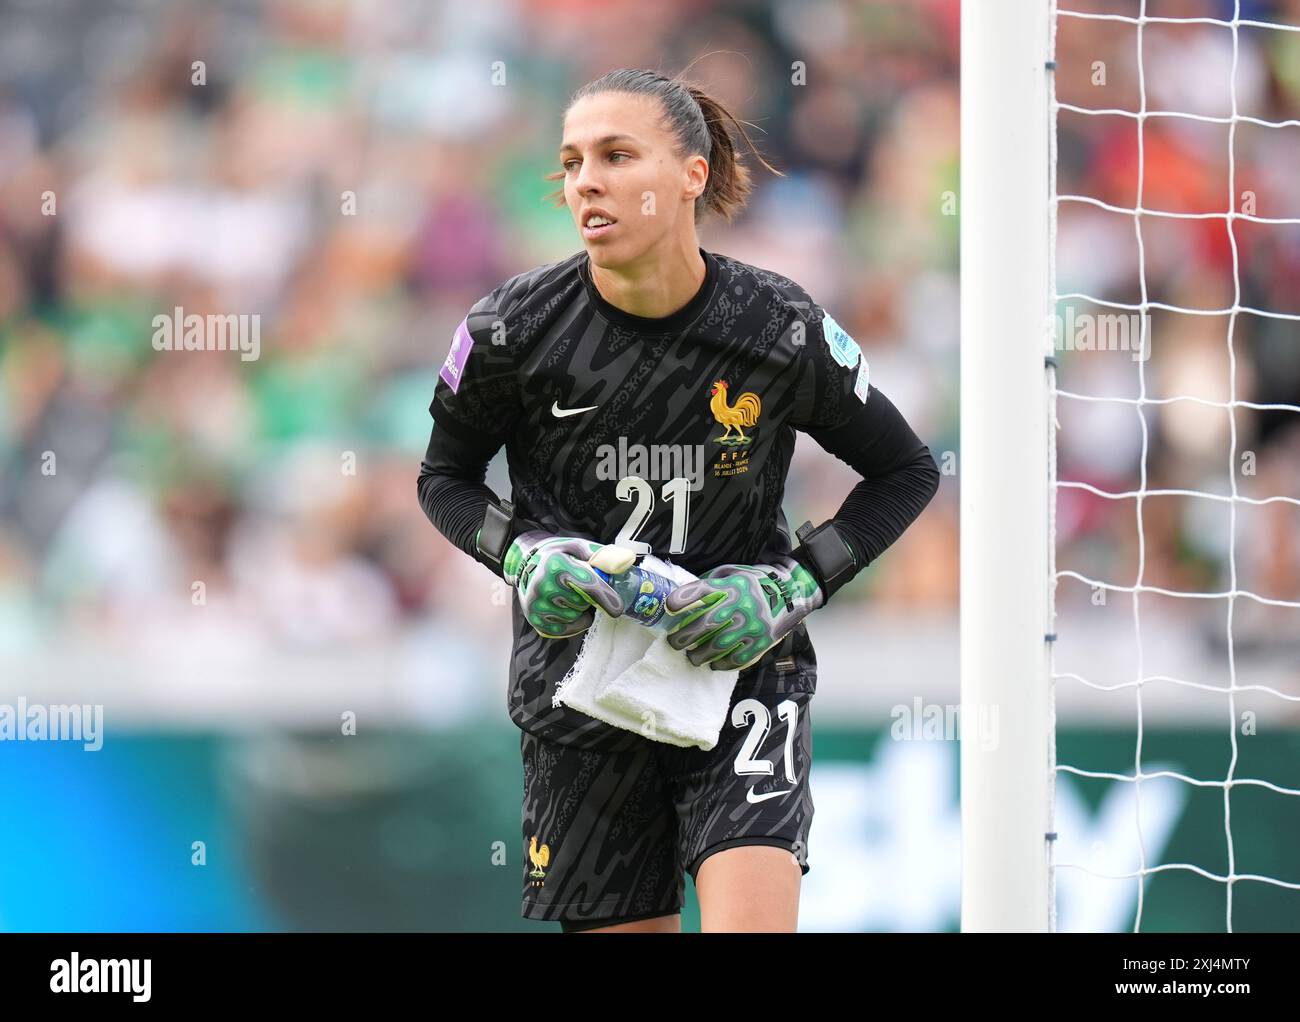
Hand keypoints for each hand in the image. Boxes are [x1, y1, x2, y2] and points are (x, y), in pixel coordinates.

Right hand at [502, 530, 624, 638]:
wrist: (526, 563)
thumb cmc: (558, 555)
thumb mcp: (578, 547)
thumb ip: (603, 555)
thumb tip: (627, 561)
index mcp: (555, 564)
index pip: (586, 586)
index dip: (605, 598)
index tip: (617, 609)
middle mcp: (542, 585)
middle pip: (582, 603)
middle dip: (586, 596)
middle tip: (576, 585)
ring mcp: (537, 604)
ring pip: (574, 616)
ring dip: (578, 608)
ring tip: (567, 594)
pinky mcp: (535, 619)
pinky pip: (566, 629)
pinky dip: (571, 621)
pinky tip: (563, 606)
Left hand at [663, 555, 823, 670]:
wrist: (792, 592)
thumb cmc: (755, 583)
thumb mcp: (733, 573)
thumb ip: (711, 583)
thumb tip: (683, 597)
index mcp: (732, 585)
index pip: (701, 591)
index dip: (682, 600)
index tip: (669, 608)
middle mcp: (741, 604)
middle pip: (705, 623)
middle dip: (684, 636)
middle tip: (675, 642)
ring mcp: (752, 624)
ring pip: (718, 645)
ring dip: (700, 654)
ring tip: (692, 657)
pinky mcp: (762, 640)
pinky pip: (738, 658)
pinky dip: (722, 663)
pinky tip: (714, 664)